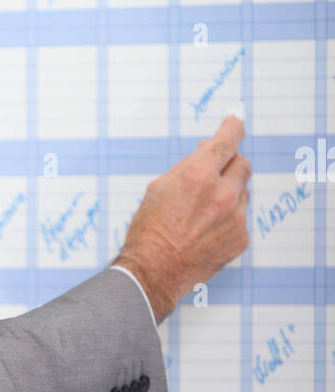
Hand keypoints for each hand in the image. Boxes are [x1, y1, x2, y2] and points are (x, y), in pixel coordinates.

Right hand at [114, 114, 251, 323]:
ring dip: (228, 193)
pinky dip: (228, 218)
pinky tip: (207, 230)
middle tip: (215, 172)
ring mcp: (235, 217)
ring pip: (242, 191)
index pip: (227, 140)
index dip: (233, 126)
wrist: (153, 272)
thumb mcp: (159, 188)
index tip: (237, 119)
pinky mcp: (241, 237)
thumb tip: (207, 151)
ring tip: (202, 212)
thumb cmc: (150, 231)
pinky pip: (241, 217)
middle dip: (230, 163)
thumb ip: (188, 166)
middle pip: (242, 163)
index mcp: (198, 175)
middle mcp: (222, 193)